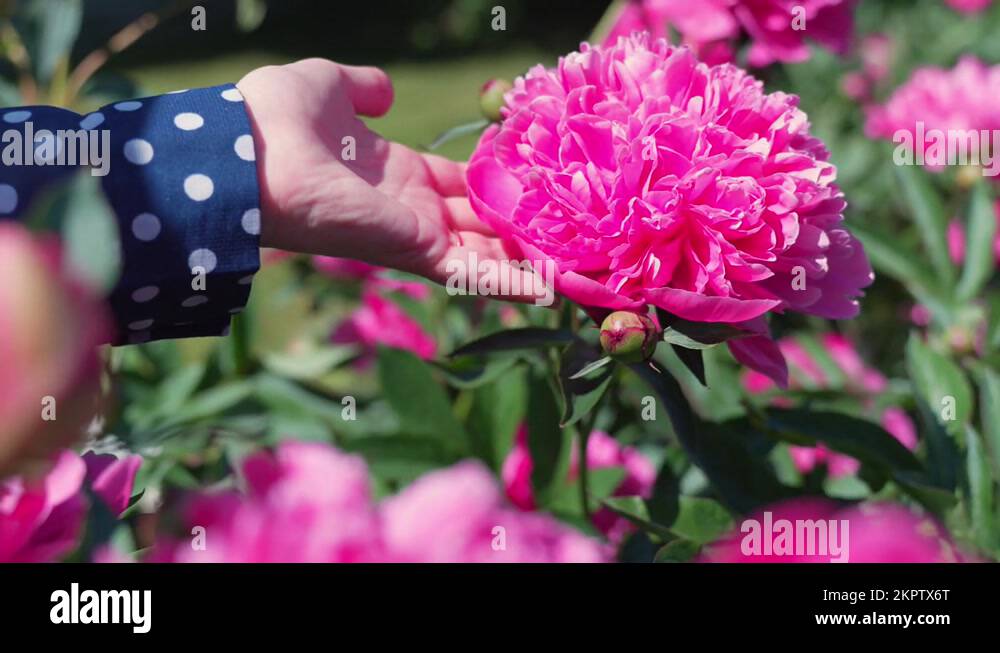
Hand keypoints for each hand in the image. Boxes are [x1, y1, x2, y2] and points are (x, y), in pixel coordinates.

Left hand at [237, 58, 542, 300]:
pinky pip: (471, 271)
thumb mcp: (331, 86)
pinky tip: (549, 287)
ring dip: (525, 261)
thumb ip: (365, 88)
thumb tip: (385, 94)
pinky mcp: (414, 249)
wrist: (251, 151)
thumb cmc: (281, 116)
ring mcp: (414, 231)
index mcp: (395, 172)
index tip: (527, 190)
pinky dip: (510, 282)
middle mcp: (410, 207)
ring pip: (483, 253)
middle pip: (477, 224)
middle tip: (563, 235)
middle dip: (516, 230)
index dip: (490, 189)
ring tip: (571, 267)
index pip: (456, 187)